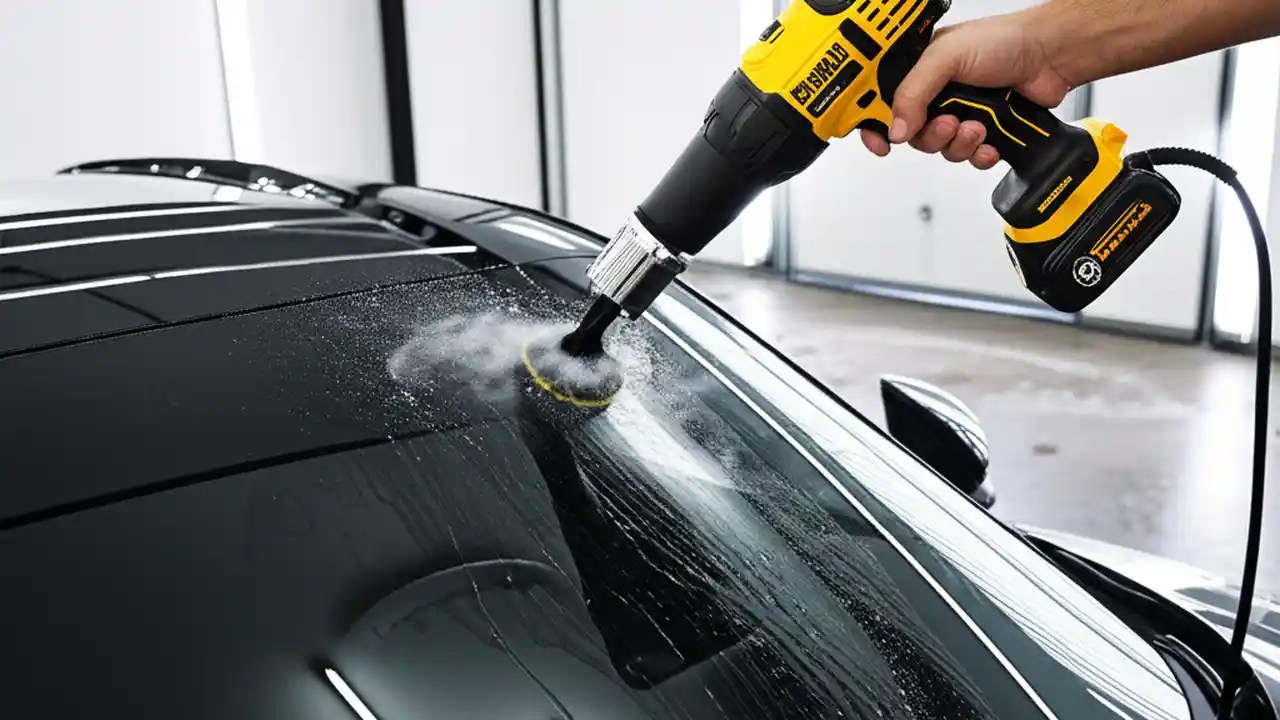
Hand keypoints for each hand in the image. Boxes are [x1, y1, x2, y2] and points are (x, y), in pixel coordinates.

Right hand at [861, 9, 1073, 169]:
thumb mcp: (947, 57)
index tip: (882, 144)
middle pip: (913, 134)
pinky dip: (978, 155)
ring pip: (941, 149)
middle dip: (931, 135)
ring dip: (958, 144)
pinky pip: (969, 158)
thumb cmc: (1004, 41)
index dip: (877, 126)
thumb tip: (896, 129)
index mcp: (919, 71)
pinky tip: (989, 142)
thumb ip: (914, 91)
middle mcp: (937, 94)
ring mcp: (961, 113)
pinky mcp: (984, 132)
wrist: (1050, 56)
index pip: (884, 103)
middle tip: (948, 123)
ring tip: (977, 127)